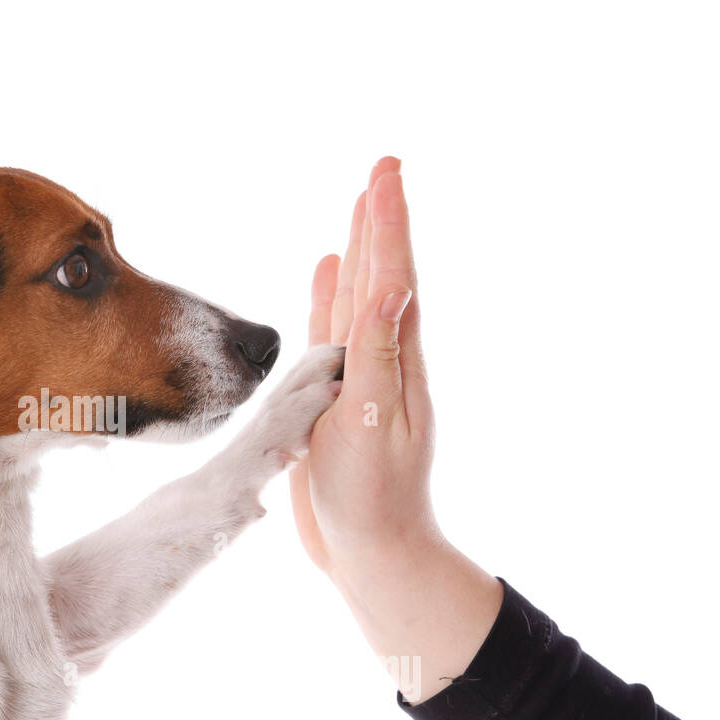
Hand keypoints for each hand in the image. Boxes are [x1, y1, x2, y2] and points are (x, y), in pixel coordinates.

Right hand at [289, 158, 501, 701]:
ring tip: (356, 208)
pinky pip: (330, 333)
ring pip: (356, 299)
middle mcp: (379, 359)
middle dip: (379, 220)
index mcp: (395, 360)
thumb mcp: (372, 421)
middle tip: (381, 167)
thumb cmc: (371, 498)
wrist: (369, 552)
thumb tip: (390, 281)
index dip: (388, 221)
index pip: (394, 275)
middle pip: (380, 274)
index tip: (385, 169)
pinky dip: (328, 298)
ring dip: (358, 251)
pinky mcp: (332, 397)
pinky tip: (324, 275)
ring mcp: (356, 376)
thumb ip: (377, 351)